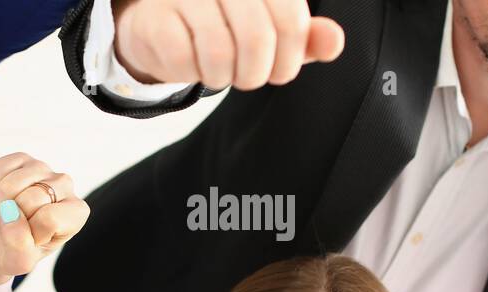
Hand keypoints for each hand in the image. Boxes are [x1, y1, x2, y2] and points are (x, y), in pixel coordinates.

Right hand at [0, 153, 88, 285]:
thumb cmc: (10, 250)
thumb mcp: (18, 261)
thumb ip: (19, 243)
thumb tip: (10, 210)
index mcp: (75, 214)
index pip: (51, 219)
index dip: (31, 232)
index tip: (31, 237)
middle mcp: (65, 187)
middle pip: (33, 199)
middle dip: (13, 216)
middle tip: (15, 223)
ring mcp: (43, 169)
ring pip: (14, 182)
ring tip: (5, 211)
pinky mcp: (21, 159)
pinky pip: (0, 169)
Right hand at [112, 0, 345, 89]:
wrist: (161, 24)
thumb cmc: (226, 27)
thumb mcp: (272, 32)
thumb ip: (305, 38)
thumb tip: (334, 42)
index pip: (291, 21)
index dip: (289, 59)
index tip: (279, 72)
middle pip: (257, 38)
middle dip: (256, 73)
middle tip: (248, 79)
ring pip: (219, 52)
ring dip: (224, 78)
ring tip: (220, 73)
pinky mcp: (153, 16)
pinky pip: (183, 61)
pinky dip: (192, 75)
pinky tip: (192, 65)